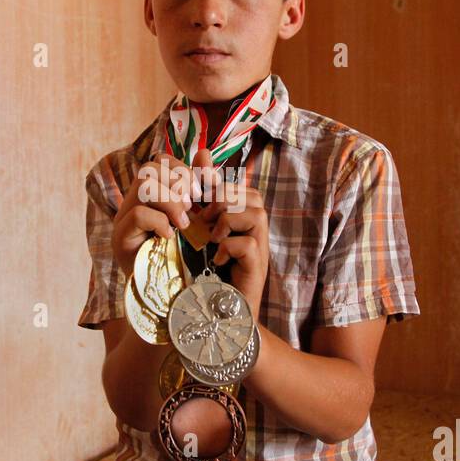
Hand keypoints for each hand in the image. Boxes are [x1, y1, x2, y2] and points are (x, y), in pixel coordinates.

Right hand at [111, 152, 195, 279]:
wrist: (171, 293)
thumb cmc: (184, 255)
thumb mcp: (197, 217)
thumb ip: (200, 188)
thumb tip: (205, 153)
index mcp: (152, 194)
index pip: (160, 160)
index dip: (182, 170)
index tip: (199, 193)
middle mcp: (134, 202)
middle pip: (149, 168)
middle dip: (176, 183)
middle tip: (190, 208)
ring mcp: (124, 219)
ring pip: (143, 184)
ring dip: (170, 201)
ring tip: (182, 223)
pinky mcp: (121, 238)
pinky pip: (138, 214)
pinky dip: (159, 221)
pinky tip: (169, 236)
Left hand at [196, 164, 269, 320]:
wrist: (213, 309)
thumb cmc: (206, 267)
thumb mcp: (198, 225)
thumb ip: (201, 192)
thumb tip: (202, 151)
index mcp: (244, 214)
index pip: (237, 185)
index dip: (216, 190)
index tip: (199, 207)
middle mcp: (257, 227)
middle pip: (247, 195)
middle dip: (220, 205)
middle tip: (205, 225)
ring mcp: (261, 247)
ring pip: (254, 213)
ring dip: (225, 223)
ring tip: (212, 239)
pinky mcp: (258, 267)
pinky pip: (247, 243)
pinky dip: (228, 248)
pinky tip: (218, 259)